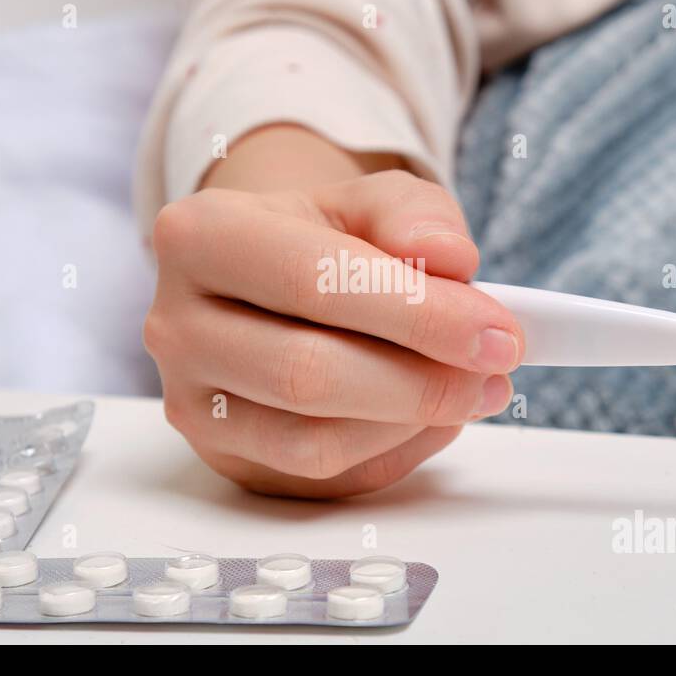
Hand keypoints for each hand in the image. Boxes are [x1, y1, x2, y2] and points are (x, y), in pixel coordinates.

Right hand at [144, 148, 522, 497]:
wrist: (262, 279)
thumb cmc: (318, 238)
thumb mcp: (366, 200)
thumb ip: (412, 213)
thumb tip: (449, 258)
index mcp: (201, 236)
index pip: (316, 282)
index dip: (418, 313)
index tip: (499, 331)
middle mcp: (176, 324)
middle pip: (309, 373)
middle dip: (423, 379)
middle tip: (496, 370)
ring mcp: (191, 401)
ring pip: (312, 439)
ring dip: (411, 422)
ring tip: (472, 390)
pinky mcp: (221, 456)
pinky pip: (318, 474)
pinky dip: (390, 449)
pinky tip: (427, 415)